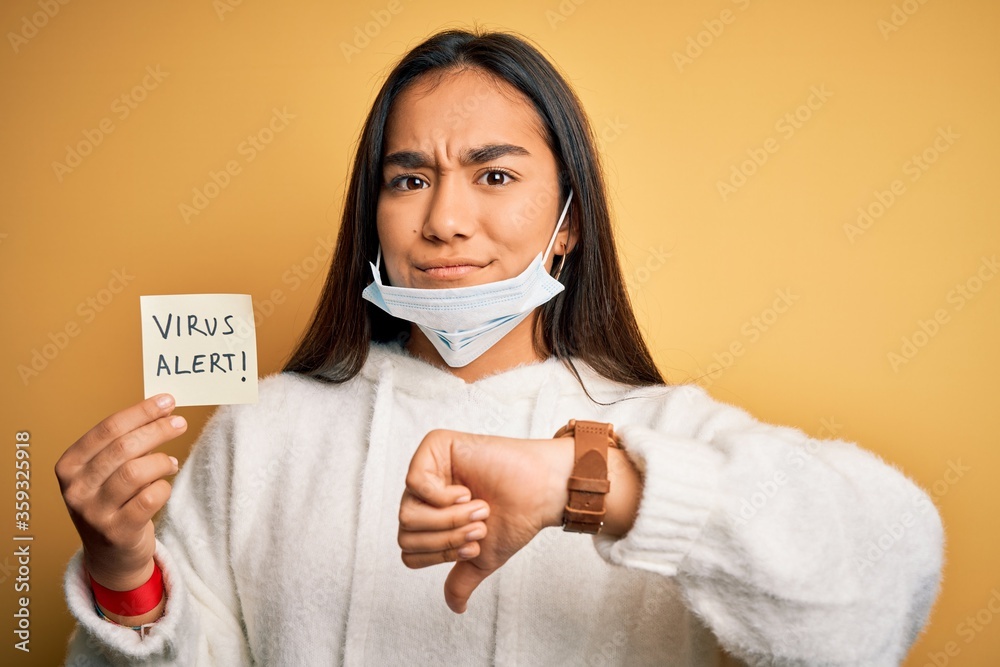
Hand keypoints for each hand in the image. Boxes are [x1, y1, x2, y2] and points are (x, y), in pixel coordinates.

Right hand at [54, 394, 184, 601]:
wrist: (111, 554)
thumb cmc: (113, 501)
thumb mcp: (107, 471)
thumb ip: (127, 443)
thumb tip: (163, 408)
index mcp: (69, 466)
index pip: (108, 428)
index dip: (141, 412)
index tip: (167, 401)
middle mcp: (76, 489)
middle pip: (123, 447)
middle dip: (157, 430)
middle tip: (180, 423)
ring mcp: (94, 513)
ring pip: (136, 472)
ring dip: (162, 461)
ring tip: (172, 462)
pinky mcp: (117, 532)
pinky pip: (149, 498)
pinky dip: (164, 487)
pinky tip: (165, 485)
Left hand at [398, 429, 573, 612]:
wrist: (540, 493)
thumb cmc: (516, 517)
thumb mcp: (484, 557)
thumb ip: (461, 579)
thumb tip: (455, 608)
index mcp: (430, 518)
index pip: (409, 552)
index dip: (443, 555)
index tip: (476, 544)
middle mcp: (424, 494)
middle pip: (405, 535)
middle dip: (448, 538)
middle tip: (481, 525)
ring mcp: (427, 470)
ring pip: (407, 513)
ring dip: (449, 519)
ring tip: (479, 507)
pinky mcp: (434, 446)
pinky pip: (414, 482)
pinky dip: (443, 496)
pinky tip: (466, 491)